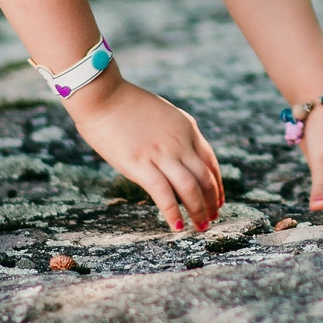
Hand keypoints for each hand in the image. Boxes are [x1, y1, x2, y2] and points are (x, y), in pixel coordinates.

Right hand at [70, 73, 223, 231]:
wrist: (102, 94)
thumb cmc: (124, 102)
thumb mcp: (160, 113)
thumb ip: (172, 133)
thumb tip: (174, 155)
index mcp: (187, 127)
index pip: (210, 162)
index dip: (217, 185)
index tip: (219, 200)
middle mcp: (180, 142)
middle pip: (205, 179)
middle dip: (211, 202)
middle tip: (211, 219)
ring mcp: (162, 153)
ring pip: (190, 189)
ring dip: (198, 211)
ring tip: (200, 227)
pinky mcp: (140, 165)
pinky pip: (164, 195)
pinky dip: (173, 214)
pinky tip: (176, 227)